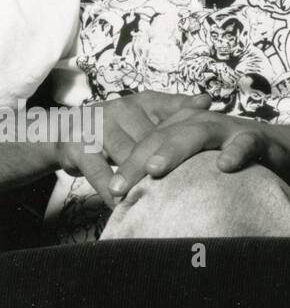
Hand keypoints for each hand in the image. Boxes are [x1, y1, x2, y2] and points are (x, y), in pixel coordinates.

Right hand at [53, 91, 211, 204]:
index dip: (190, 115)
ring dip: (144, 179)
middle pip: (154, 138)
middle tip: (193, 178)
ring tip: (162, 197)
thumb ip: (173, 110)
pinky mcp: (80, 149)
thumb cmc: (117, 127)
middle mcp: (123, 110)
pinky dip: (115, 193)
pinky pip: (102, 175)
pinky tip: (126, 206)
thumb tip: (207, 101)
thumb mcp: (143, 113)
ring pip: (130, 157)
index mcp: (143, 101)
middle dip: (170, 159)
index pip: (173, 108)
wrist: (62, 131)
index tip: (208, 118)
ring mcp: (100, 128)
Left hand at [107, 109, 289, 200]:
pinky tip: (224, 166)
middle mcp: (204, 125)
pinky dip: (235, 152)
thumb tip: (136, 203)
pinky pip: (245, 142)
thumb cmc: (234, 164)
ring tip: (156, 168)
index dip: (130, 163)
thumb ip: (175, 176)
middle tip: (121, 183)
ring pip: (199, 132)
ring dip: (177, 148)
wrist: (286, 153)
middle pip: (166, 135)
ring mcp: (231, 130)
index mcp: (186, 129)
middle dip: (142, 157)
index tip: (114, 190)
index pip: (151, 142)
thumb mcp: (200, 167)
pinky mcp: (258, 139)